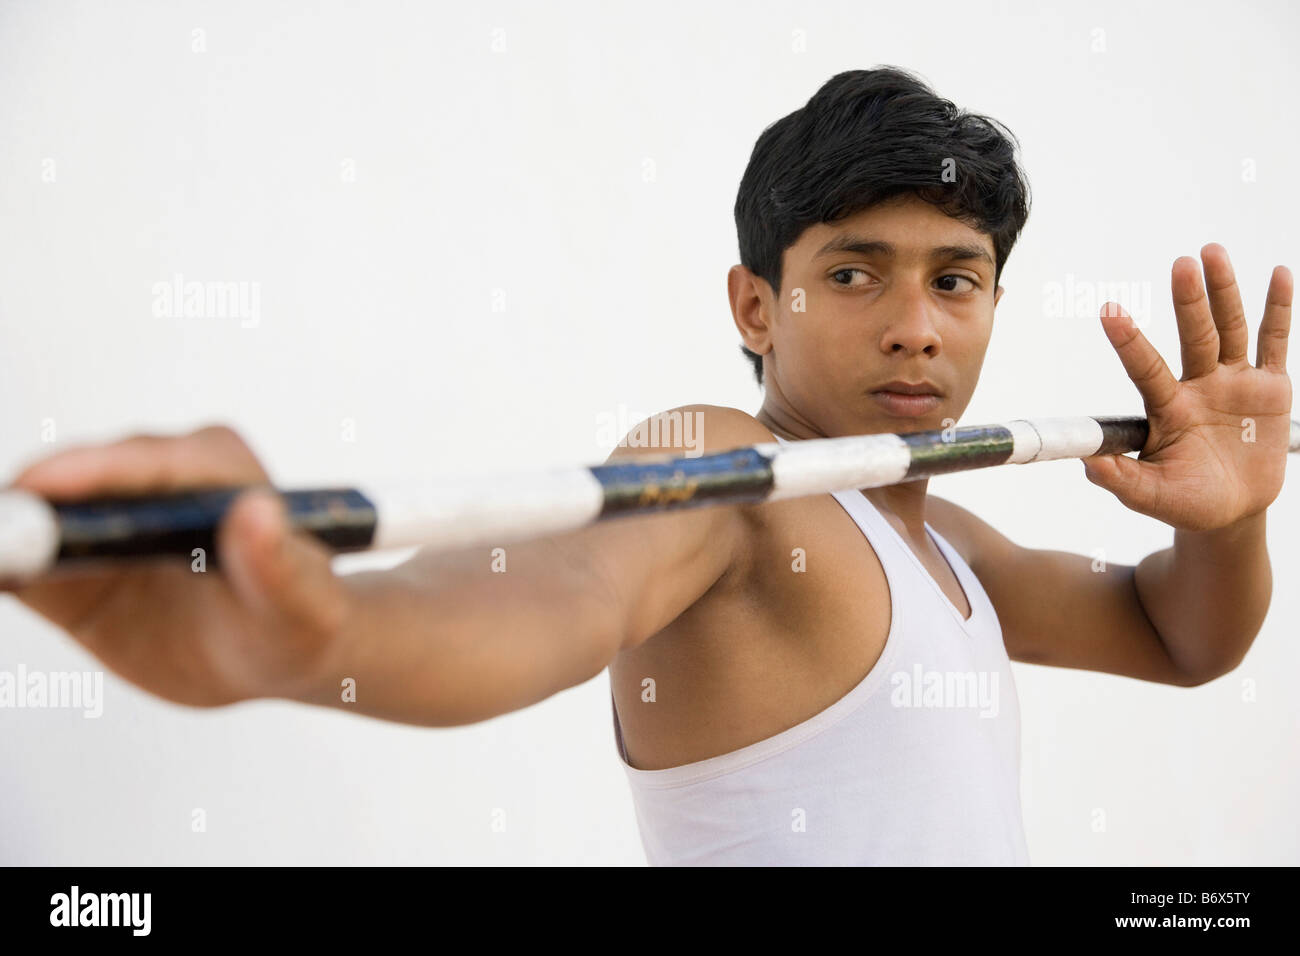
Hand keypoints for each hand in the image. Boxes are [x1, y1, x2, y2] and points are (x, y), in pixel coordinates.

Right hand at [3, 426, 349, 705]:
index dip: (86, 473)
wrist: (273, 651)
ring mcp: (106, 515)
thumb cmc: (299, 618)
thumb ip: (279, 563)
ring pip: (36, 516)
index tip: (37, 488)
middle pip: (74, 480)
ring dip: (5, 530)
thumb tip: (256, 511)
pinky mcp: (72, 560)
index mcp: (214, 467)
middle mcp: (152, 476)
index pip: (143, 462)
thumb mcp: (303, 602)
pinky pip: (20, 562)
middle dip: (27, 504)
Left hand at [1083, 244, 1291, 530]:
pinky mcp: (1271, 387)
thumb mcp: (1151, 496)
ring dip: (1224, 292)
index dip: (1129, 341)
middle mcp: (1198, 386)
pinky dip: (1279, 309)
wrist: (1230, 512)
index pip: (1145, 368)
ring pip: (1230, 329)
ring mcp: (1234, 382)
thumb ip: (1121, 480)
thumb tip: (1086, 465)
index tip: (1109, 310)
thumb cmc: (1184, 501)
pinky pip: (1275, 342)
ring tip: (1212, 253)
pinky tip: (1278, 274)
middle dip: (1188, 301)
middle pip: (1193, 336)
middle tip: (1181, 263)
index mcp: (1167, 409)